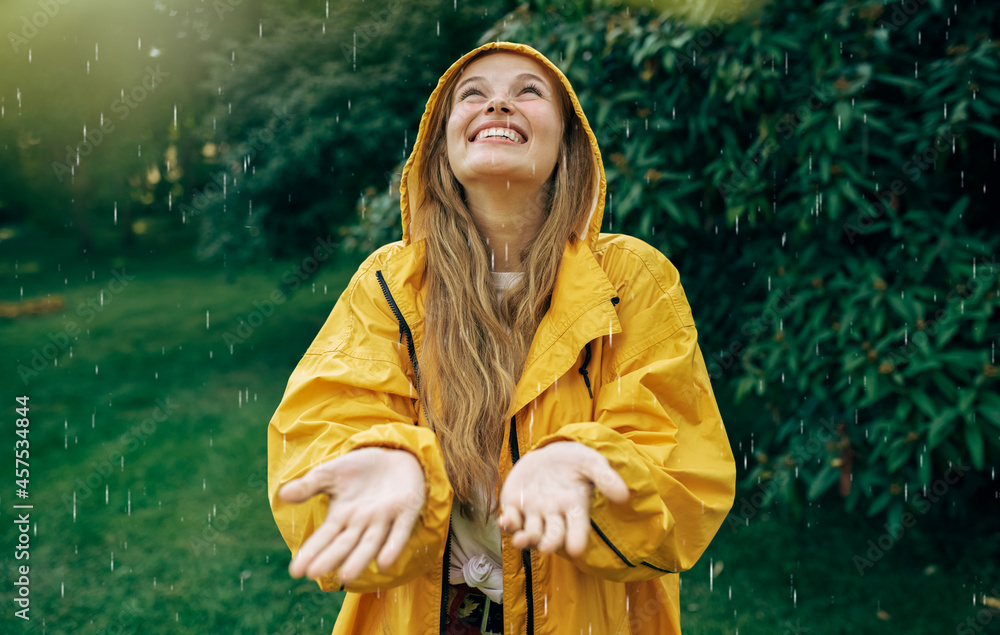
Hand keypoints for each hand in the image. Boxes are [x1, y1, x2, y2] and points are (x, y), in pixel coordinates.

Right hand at [278, 446, 424, 584]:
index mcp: (343, 515)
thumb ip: (309, 485)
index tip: (295, 571)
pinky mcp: (407, 510)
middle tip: (314, 573)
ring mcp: (385, 518)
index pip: (324, 537)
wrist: (395, 453)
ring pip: (371, 542)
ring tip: (346, 577)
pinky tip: (385, 563)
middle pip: (346, 543)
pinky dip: (393, 546)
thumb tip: (282, 495)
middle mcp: (362, 522)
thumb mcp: (331, 473)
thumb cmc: (360, 469)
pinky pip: (400, 531)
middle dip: (331, 558)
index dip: (311, 552)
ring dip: (360, 560)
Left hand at [497, 441, 628, 557]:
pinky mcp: (515, 504)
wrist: (550, 453)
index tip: (576, 548)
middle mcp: (554, 515)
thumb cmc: (575, 461)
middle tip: (547, 547)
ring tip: (521, 540)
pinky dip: (508, 523)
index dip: (577, 539)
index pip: (578, 528)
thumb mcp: (592, 463)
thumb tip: (623, 496)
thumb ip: (606, 478)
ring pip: (530, 532)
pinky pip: (511, 518)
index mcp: (575, 508)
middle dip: (549, 542)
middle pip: (552, 535)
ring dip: (525, 538)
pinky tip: (505, 521)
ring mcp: (534, 512)